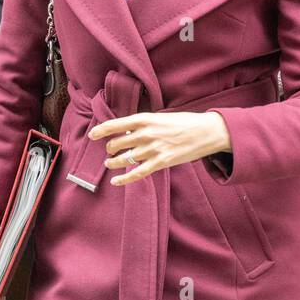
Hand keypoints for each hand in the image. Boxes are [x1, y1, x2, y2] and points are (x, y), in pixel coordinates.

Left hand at [91, 110, 231, 185]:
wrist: (207, 132)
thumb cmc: (186, 123)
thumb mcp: (162, 118)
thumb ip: (145, 125)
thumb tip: (128, 134)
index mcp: (146, 119)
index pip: (116, 125)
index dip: (101, 130)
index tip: (93, 135)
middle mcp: (146, 134)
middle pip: (117, 144)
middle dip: (110, 148)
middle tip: (111, 150)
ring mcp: (153, 149)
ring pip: (123, 159)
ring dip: (113, 162)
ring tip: (110, 163)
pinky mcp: (160, 163)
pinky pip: (136, 173)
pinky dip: (123, 179)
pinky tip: (115, 181)